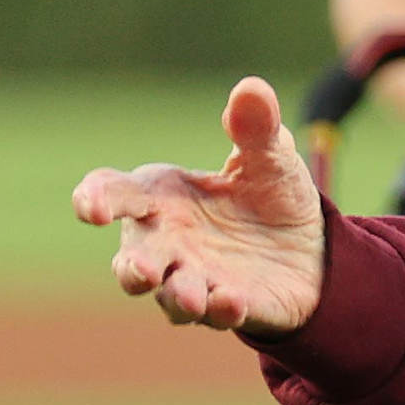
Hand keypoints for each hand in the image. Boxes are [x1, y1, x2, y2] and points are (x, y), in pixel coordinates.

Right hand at [74, 77, 326, 334]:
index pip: (113, 194)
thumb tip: (251, 90)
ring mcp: (195, 279)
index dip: (96, 199)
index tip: (92, 209)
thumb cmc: (272, 197)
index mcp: (161, 197)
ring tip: (192, 297)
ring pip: (168, 296)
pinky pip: (217, 315)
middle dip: (133, 268)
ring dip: (176, 297)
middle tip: (142, 271)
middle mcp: (168, 243)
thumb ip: (255, 128)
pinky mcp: (229, 308)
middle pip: (133, 259)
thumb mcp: (270, 157)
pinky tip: (232, 301)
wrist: (313, 250)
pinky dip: (222, 310)